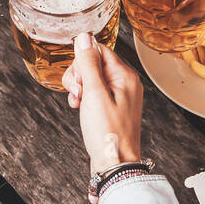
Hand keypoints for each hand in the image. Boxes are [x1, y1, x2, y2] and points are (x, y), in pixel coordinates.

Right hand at [63, 33, 142, 172]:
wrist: (115, 165)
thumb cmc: (108, 133)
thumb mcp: (94, 94)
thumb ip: (88, 64)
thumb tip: (84, 38)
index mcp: (125, 76)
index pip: (99, 51)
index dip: (82, 63)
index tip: (78, 81)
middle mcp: (125, 83)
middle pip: (94, 63)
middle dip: (79, 76)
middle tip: (79, 94)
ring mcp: (119, 96)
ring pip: (91, 78)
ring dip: (79, 88)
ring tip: (79, 104)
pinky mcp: (112, 107)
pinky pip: (94, 93)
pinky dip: (84, 98)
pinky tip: (80, 109)